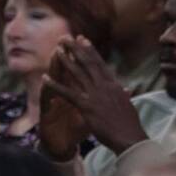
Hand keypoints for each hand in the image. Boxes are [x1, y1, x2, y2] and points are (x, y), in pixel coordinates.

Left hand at [42, 36, 147, 155]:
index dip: (90, 50)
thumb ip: (124, 94)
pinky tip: (45, 78)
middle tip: (65, 37)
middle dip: (75, 48)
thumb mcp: (128, 105)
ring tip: (56, 50)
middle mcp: (104, 86)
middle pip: (87, 63)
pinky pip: (67, 93)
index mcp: (114, 85)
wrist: (130, 137)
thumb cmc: (130, 124)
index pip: (100, 63)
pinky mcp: (86, 106)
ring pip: (77, 74)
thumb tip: (126, 88)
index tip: (82, 39)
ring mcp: (95, 95)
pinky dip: (55, 85)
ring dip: (65, 61)